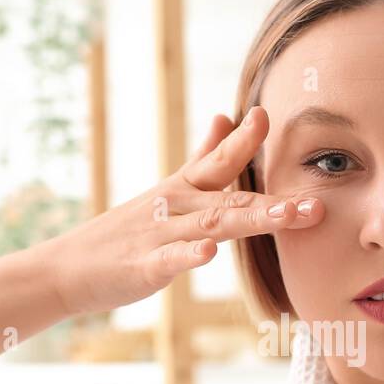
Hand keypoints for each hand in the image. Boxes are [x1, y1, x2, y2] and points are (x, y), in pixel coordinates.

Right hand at [41, 107, 324, 316]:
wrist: (67, 268)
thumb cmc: (125, 232)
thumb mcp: (168, 189)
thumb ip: (203, 156)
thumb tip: (225, 116)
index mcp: (183, 188)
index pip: (219, 160)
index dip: (243, 140)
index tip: (267, 115)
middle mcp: (176, 206)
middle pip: (230, 198)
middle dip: (274, 199)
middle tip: (315, 201)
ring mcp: (160, 235)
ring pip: (212, 225)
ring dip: (252, 220)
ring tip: (287, 217)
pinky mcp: (144, 267)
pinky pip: (170, 260)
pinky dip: (190, 256)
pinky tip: (210, 253)